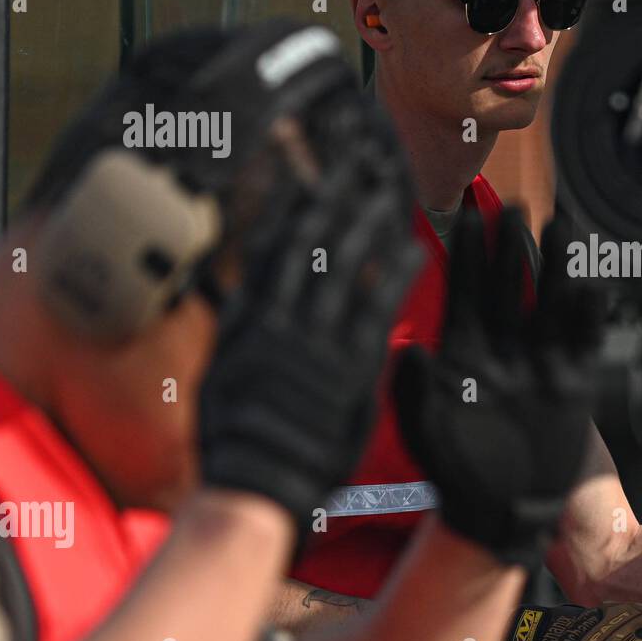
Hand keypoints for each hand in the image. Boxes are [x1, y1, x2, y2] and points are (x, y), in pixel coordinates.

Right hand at [199, 103, 419, 531]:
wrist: (257, 489)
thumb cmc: (241, 435)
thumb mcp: (227, 368)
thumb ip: (243, 322)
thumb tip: (249, 282)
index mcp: (246, 316)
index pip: (267, 240)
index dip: (290, 195)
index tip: (307, 161)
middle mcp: (278, 319)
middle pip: (308, 237)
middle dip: (333, 189)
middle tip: (356, 152)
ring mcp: (316, 342)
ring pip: (344, 264)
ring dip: (367, 219)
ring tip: (388, 184)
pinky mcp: (351, 369)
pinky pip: (377, 309)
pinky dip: (394, 275)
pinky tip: (414, 246)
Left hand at [391, 209, 600, 567]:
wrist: (500, 511)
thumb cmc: (453, 472)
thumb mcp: (423, 432)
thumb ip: (413, 392)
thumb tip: (410, 351)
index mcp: (461, 352)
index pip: (464, 290)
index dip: (466, 252)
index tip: (466, 212)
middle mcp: (501, 349)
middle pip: (508, 285)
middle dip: (510, 245)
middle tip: (514, 203)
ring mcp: (538, 363)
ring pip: (547, 301)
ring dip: (554, 264)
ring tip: (561, 223)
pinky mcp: (571, 383)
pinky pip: (581, 340)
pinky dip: (587, 313)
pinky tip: (592, 284)